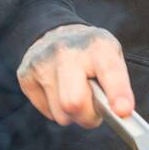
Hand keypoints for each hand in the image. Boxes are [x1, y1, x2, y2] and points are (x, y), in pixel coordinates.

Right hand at [16, 24, 134, 128]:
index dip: (117, 93)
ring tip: (75, 96)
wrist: (55, 32)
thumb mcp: (111, 57)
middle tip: (93, 112)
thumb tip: (120, 114)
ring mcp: (42, 62)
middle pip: (74, 103)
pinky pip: (47, 112)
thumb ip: (118, 84)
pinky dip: (56, 110)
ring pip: (60, 114)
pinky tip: (59, 92)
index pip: (109, 71)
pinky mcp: (25, 74)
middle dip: (87, 117)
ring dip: (72, 115)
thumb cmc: (91, 53)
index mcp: (97, 45)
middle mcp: (66, 51)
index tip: (122, 111)